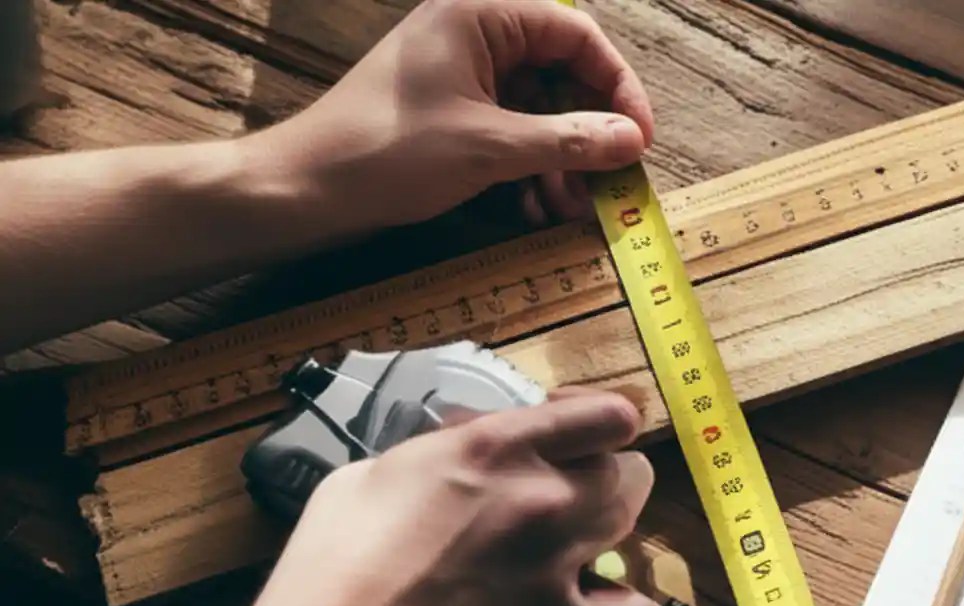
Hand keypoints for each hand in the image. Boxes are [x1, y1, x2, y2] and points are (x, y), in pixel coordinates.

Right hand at [202, 387, 659, 605]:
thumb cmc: (331, 568)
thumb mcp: (371, 475)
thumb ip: (435, 456)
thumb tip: (459, 452)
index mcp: (495, 447)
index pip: (602, 416)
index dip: (599, 425)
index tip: (583, 435)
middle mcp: (542, 495)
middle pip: (626, 471)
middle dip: (605, 478)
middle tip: (572, 497)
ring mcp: (560, 563)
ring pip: (631, 526)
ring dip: (608, 531)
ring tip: (575, 546)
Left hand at [247, 0, 654, 235]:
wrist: (304, 188)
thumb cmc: (387, 152)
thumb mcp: (490, 148)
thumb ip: (568, 141)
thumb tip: (632, 140)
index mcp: (481, 15)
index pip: (575, 35)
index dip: (616, 86)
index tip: (639, 137)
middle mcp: (473, 34)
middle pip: (559, 74)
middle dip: (586, 132)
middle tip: (609, 180)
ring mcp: (459, 74)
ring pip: (535, 109)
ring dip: (559, 159)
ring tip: (571, 207)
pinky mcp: (447, 112)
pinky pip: (507, 131)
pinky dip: (527, 167)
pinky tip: (535, 208)